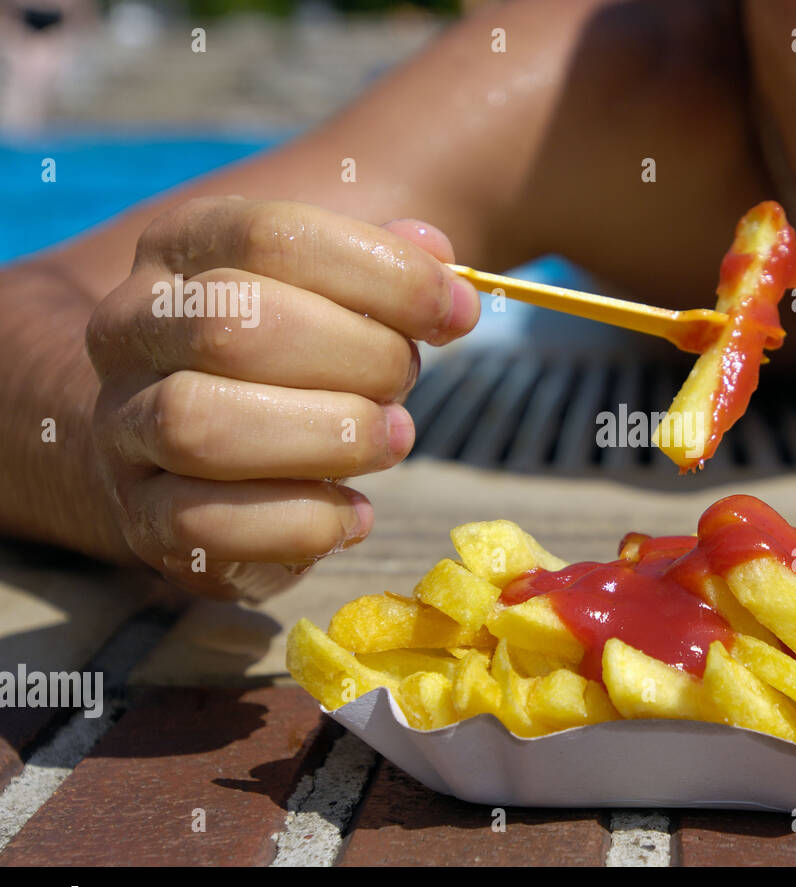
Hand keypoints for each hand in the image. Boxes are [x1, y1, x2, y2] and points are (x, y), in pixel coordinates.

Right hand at [84, 198, 479, 600]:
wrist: (191, 451)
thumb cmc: (292, 358)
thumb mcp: (338, 292)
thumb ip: (389, 266)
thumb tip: (439, 255)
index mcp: (184, 249)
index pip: (274, 237)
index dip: (384, 274)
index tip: (458, 313)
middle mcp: (132, 328)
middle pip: (235, 326)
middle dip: (356, 358)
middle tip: (404, 383)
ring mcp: (122, 427)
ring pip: (201, 425)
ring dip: (328, 437)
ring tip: (390, 441)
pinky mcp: (141, 519)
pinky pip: (206, 524)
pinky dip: (304, 522)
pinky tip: (354, 514)